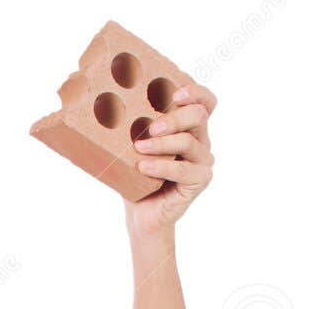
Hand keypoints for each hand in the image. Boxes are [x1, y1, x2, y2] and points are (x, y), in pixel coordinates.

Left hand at [126, 80, 216, 236]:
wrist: (142, 216)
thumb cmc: (137, 178)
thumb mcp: (133, 147)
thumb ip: (133, 127)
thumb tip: (104, 107)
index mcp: (189, 127)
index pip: (204, 101)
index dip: (195, 92)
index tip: (175, 93)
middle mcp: (201, 141)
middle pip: (198, 115)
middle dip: (174, 117)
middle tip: (151, 127)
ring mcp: (203, 161)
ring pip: (189, 142)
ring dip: (162, 143)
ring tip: (139, 147)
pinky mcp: (200, 180)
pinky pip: (183, 169)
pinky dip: (161, 167)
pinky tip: (143, 167)